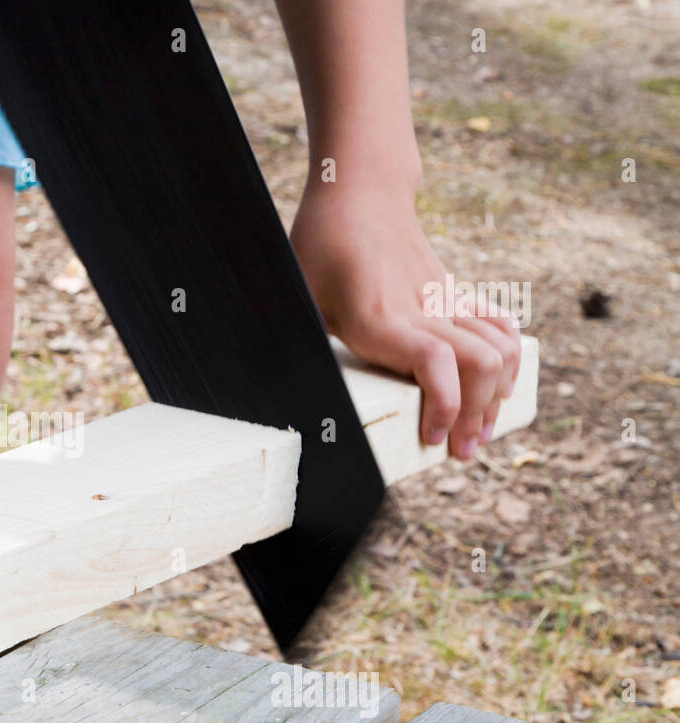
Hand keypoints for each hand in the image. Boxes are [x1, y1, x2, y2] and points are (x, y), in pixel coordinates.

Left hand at [290, 181, 520, 460]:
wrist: (360, 193)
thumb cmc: (319, 247)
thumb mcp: (299, 296)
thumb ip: (302, 340)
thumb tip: (293, 392)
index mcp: (378, 318)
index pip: (435, 365)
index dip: (444, 407)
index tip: (433, 439)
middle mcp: (420, 309)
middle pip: (479, 364)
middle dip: (475, 416)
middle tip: (461, 451)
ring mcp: (444, 299)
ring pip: (500, 348)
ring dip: (496, 394)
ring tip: (478, 430)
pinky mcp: (455, 293)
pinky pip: (500, 326)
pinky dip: (509, 360)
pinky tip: (498, 388)